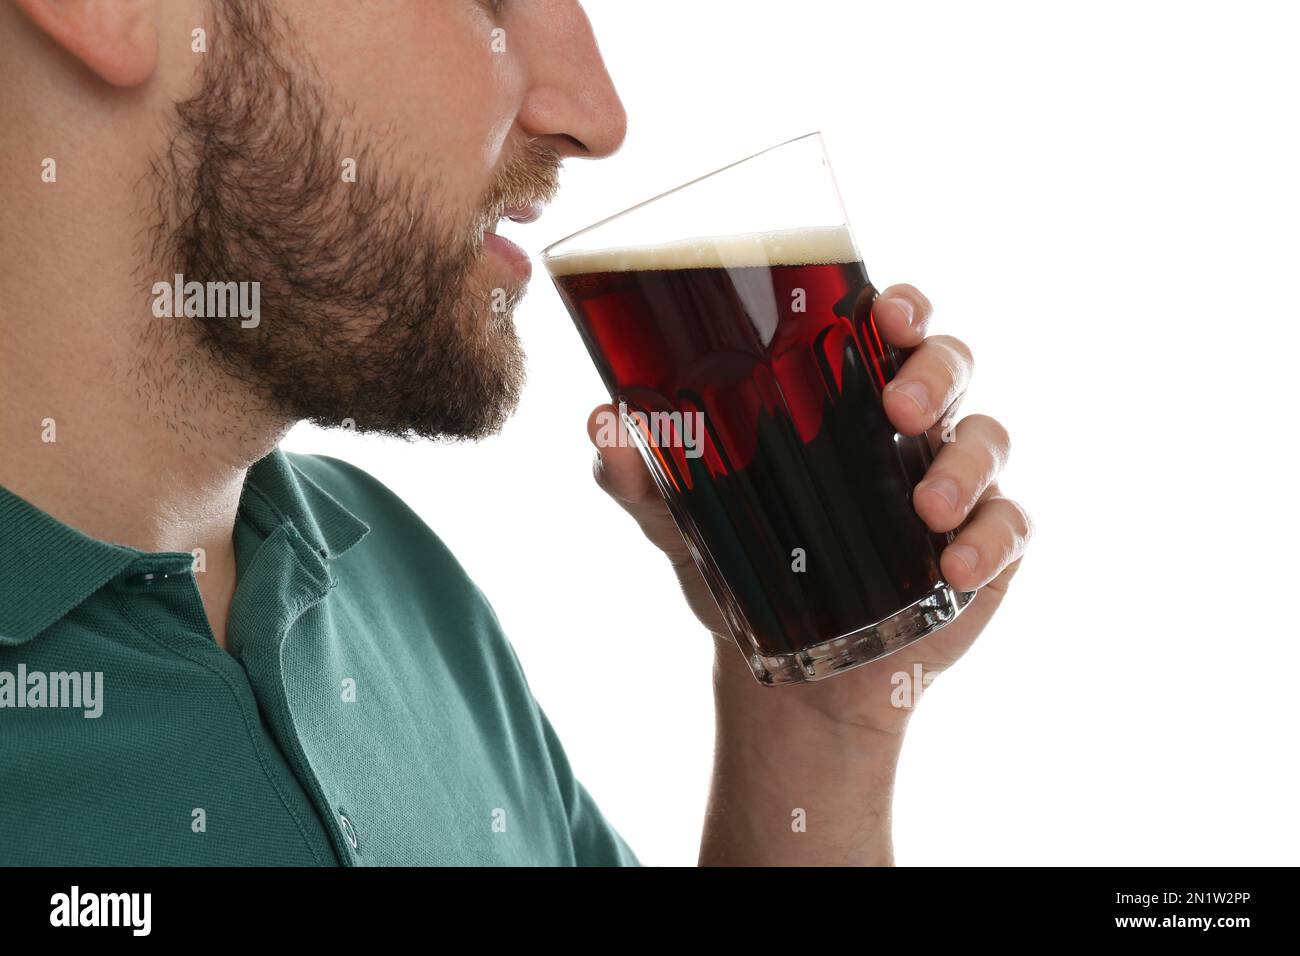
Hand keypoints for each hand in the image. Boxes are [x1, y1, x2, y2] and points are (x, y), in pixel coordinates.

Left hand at [586, 283, 1032, 736]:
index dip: (899, 304)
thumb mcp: (682, 521)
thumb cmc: (743, 565)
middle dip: (935, 371)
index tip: (884, 309)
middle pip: (949, 361)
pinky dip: (992, 538)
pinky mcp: (984, 545)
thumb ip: (642, 477)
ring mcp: (952, 481)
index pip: (885, 323)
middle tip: (898, 407)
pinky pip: (1011, 524)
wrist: (788, 666)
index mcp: (843, 396)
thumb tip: (603, 424)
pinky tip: (955, 568)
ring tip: (926, 509)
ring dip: (966, 463)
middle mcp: (907, 425)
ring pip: (989, 436)